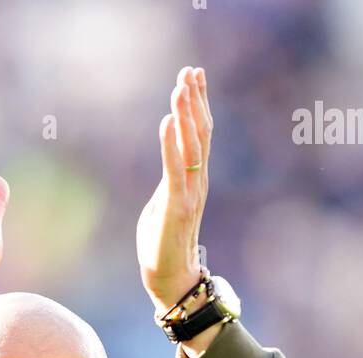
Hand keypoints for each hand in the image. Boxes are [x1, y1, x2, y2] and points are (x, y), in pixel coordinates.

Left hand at [136, 65, 212, 313]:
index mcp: (193, 180)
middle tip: (190, 71)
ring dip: (186, 114)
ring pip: (191, 146)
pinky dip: (170, 144)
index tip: (193, 76)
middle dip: (195, 101)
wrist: (170, 281)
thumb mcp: (162, 205)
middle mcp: (196, 183)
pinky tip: (168, 121)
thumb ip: (167, 181)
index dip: (197, 105)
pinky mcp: (175, 207)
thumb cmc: (162, 246)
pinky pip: (174, 170)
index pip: (199, 135)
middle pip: (200, 133)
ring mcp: (189, 194)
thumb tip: (167, 161)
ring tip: (181, 86)